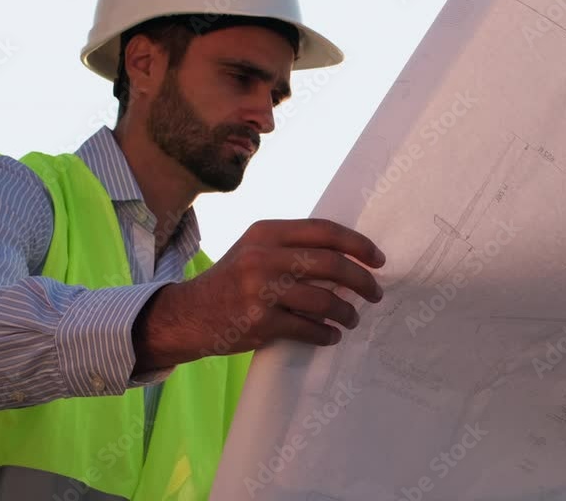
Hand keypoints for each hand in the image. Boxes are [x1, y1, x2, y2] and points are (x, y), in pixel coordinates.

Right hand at [134, 218, 384, 369]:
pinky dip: (325, 334)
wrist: (188, 315)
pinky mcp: (260, 322)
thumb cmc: (230, 281)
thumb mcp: (255, 251)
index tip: (378, 259)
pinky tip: (330, 335)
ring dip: (346, 312)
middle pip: (331, 263)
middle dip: (361, 280)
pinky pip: (307, 327)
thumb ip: (292, 248)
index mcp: (266, 232)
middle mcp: (264, 257)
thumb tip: (347, 257)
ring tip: (352, 319)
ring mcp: (261, 290)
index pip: (324, 230)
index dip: (357, 244)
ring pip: (324, 300)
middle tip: (375, 293)